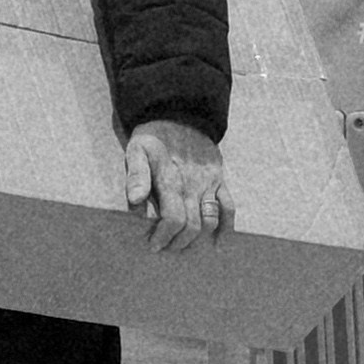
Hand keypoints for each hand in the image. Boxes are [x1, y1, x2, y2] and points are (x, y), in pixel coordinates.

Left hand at [125, 116, 230, 253]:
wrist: (181, 114)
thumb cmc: (154, 137)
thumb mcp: (137, 150)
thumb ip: (136, 176)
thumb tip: (135, 200)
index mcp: (171, 180)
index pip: (173, 219)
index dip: (164, 237)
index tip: (154, 246)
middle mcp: (192, 185)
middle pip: (192, 225)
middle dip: (179, 242)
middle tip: (166, 248)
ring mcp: (209, 183)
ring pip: (211, 220)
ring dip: (198, 238)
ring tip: (184, 245)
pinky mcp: (219, 180)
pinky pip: (229, 206)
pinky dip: (227, 227)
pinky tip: (218, 243)